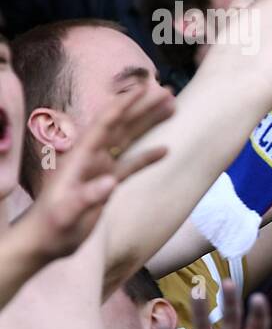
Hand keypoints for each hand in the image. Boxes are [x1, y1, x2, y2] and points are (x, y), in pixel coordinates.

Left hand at [23, 79, 173, 260]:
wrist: (43, 242)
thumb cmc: (51, 228)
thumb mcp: (66, 214)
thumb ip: (87, 197)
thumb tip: (111, 182)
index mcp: (81, 157)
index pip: (105, 123)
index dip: (125, 104)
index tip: (144, 87)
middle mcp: (91, 157)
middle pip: (121, 125)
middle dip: (143, 106)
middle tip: (168, 91)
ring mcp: (99, 169)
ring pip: (128, 139)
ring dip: (148, 123)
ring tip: (171, 108)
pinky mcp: (107, 184)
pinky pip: (130, 164)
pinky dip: (148, 155)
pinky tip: (166, 149)